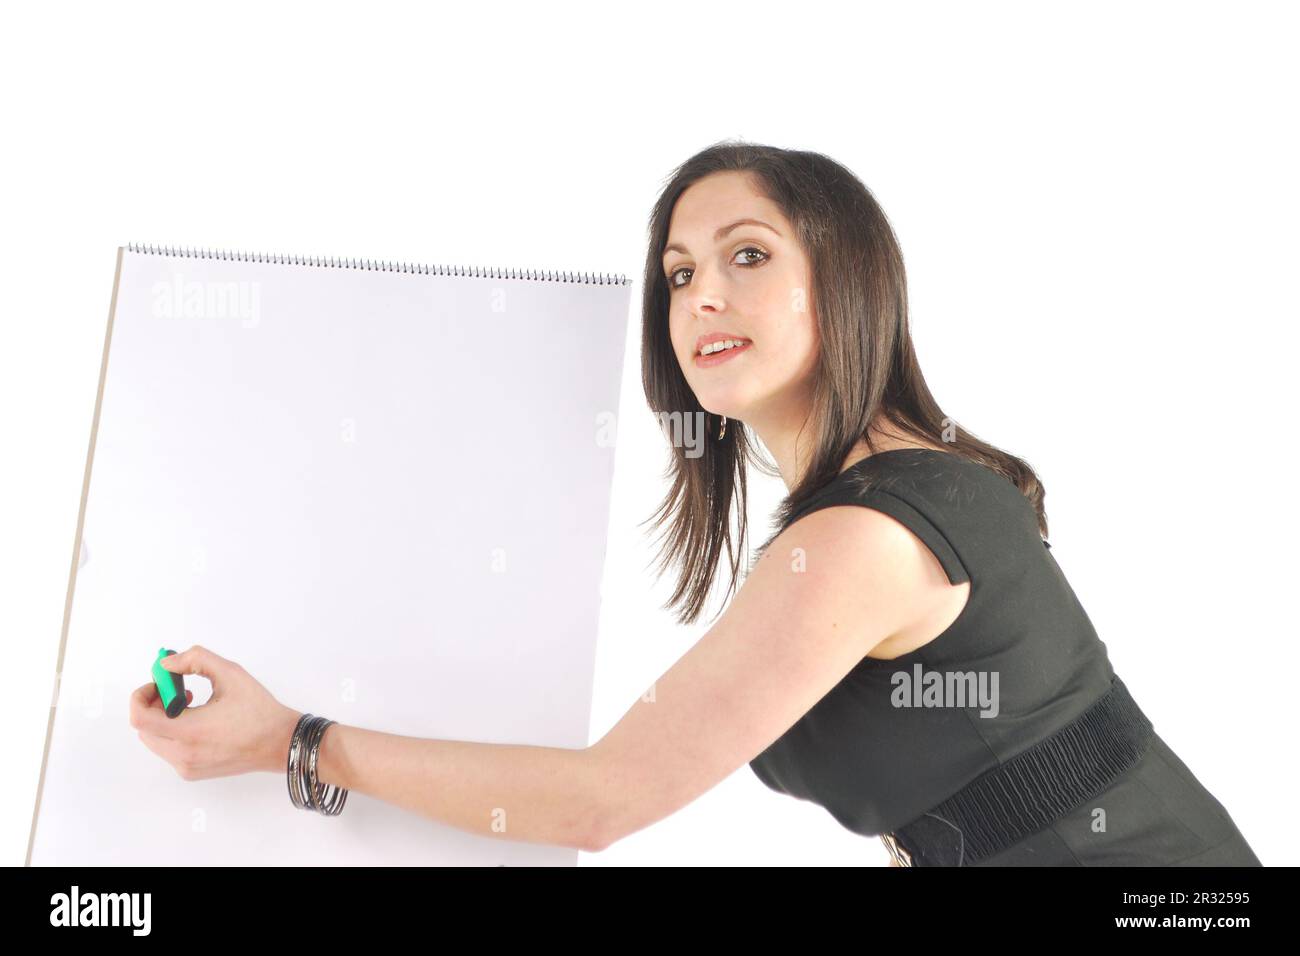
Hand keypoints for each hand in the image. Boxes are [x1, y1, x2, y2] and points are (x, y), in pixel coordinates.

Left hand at [130, 644, 301, 779]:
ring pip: (154, 739)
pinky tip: (199, 721)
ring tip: (191, 705)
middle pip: (143, 728)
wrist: (279, 742)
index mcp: (190, 731)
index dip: (142, 695)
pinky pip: (168, 750)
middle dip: (154, 704)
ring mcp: (186, 766)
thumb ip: (196, 660)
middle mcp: (183, 754)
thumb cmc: (259, 710)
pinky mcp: (191, 772)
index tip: (159, 683)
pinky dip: (174, 733)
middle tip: (177, 690)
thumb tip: (167, 664)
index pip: (140, 717)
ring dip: (163, 718)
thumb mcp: (231, 673)